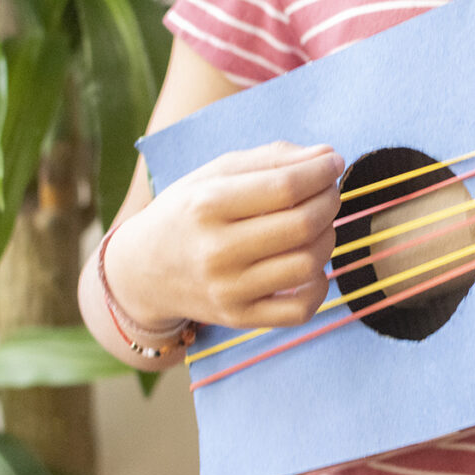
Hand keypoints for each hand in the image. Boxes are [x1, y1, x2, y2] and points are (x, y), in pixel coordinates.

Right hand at [105, 141, 343, 328]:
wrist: (141, 272)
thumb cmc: (186, 213)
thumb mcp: (214, 174)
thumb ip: (270, 159)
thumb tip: (326, 155)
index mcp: (207, 205)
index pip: (285, 186)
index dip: (321, 171)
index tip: (332, 162)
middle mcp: (216, 251)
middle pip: (303, 224)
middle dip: (329, 201)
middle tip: (328, 191)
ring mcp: (229, 290)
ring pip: (309, 264)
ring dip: (328, 237)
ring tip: (319, 224)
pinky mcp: (240, 319)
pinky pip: (302, 309)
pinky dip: (319, 283)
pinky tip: (310, 264)